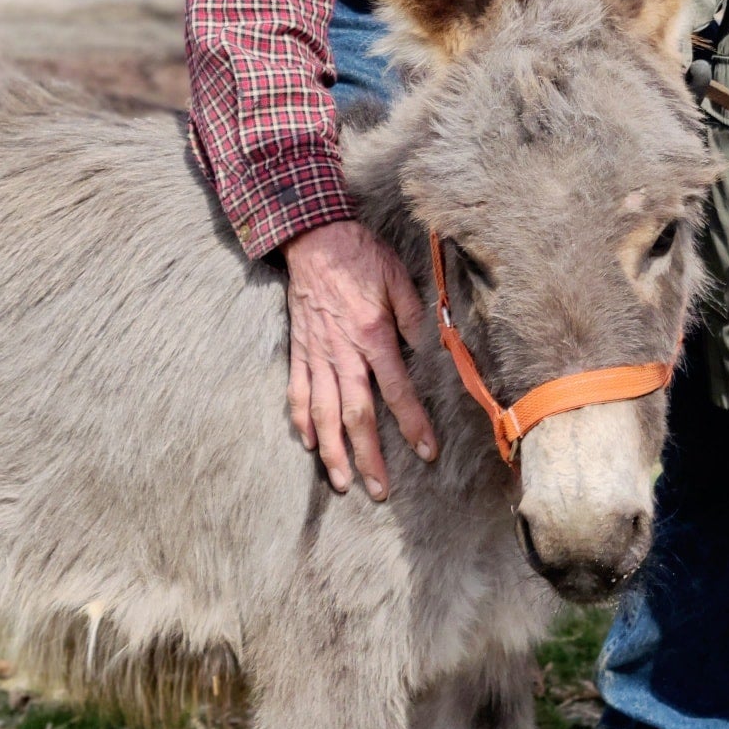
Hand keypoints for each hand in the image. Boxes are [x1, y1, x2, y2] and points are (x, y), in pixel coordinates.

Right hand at [282, 221, 436, 499]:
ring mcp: (317, 355)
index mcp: (372, 335)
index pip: (396, 391)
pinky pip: (298, 393)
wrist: (313, 238)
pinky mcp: (299, 351)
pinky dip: (302, 422)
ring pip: (323, 415)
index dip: (412, 424)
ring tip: (343, 482)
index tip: (426, 452)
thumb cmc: (360, 255)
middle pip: (355, 415)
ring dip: (333, 452)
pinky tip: (310, 444)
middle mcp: (342, 353)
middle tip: (379, 490)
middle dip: (368, 456)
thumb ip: (413, 315)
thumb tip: (430, 346)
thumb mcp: (397, 277)